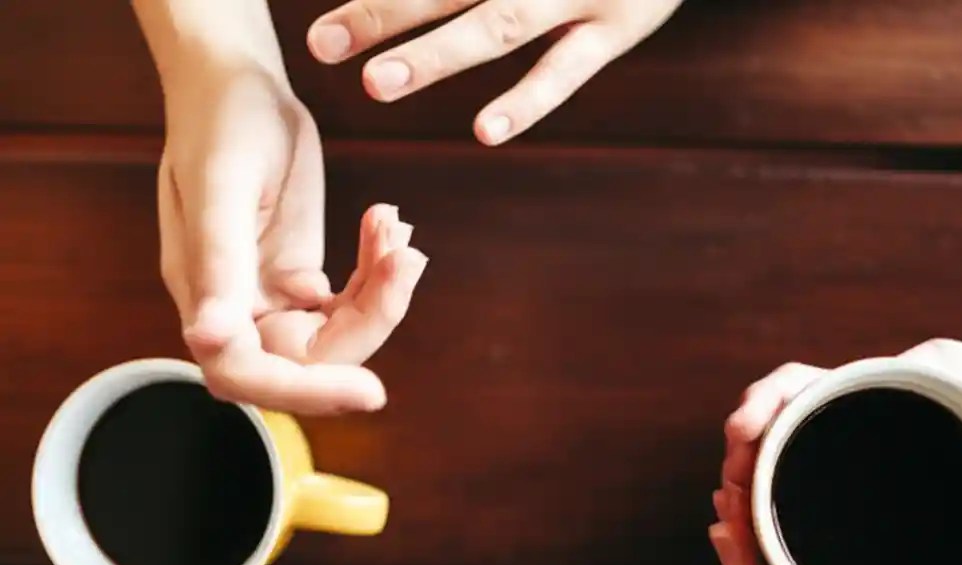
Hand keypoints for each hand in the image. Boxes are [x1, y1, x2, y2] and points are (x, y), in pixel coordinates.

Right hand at [159, 66, 426, 413]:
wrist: (238, 85)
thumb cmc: (219, 124)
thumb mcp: (222, 186)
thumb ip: (217, 264)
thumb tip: (209, 341)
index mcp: (205, 295)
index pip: (249, 372)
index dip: (309, 394)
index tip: (373, 391)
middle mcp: (238, 308)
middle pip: (310, 361)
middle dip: (370, 322)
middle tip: (409, 261)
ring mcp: (272, 295)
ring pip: (341, 332)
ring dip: (383, 290)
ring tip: (396, 231)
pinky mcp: (301, 275)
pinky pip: (351, 300)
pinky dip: (379, 270)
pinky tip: (386, 223)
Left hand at [306, 0, 685, 144]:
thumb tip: (431, 5)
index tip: (325, 30)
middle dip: (384, 13)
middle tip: (322, 45)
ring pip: (498, 22)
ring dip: (438, 53)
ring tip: (377, 83)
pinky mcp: (618, 28)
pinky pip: (565, 70)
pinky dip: (526, 100)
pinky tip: (485, 132)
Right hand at [723, 340, 961, 507]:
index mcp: (927, 379)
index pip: (822, 381)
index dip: (772, 404)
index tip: (742, 434)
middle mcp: (901, 398)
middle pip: (797, 412)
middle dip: (749, 445)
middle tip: (727, 490)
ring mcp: (896, 433)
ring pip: (803, 446)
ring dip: (760, 473)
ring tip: (734, 515)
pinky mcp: (899, 469)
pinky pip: (827, 475)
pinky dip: (787, 493)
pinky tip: (769, 529)